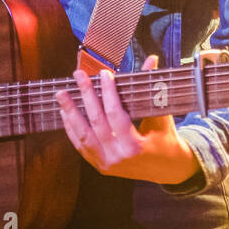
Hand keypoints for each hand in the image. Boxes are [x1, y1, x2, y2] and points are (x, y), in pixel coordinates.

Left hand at [56, 56, 200, 184]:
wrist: (167, 169)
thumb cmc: (165, 139)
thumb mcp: (161, 115)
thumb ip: (152, 87)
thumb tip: (152, 59)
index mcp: (135, 146)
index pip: (116, 114)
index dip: (108, 92)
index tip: (103, 74)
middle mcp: (118, 157)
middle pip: (96, 122)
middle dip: (86, 95)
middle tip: (78, 75)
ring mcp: (107, 164)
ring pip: (83, 136)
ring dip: (70, 113)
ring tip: (61, 94)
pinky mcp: (100, 166)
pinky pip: (81, 146)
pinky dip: (71, 129)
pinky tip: (65, 113)